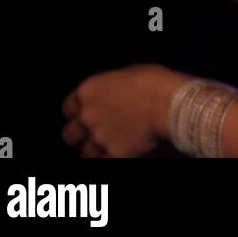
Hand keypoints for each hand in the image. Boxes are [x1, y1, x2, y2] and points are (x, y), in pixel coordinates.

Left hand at [61, 64, 184, 157]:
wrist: (169, 102)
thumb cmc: (154, 81)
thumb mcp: (128, 74)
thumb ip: (111, 87)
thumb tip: (112, 93)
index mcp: (89, 91)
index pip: (68, 106)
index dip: (76, 111)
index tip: (84, 113)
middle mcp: (87, 116)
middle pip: (69, 134)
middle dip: (80, 134)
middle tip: (93, 133)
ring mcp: (99, 137)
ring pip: (84, 153)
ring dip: (95, 150)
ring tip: (109, 146)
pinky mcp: (114, 154)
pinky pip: (102, 162)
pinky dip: (108, 159)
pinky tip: (118, 154)